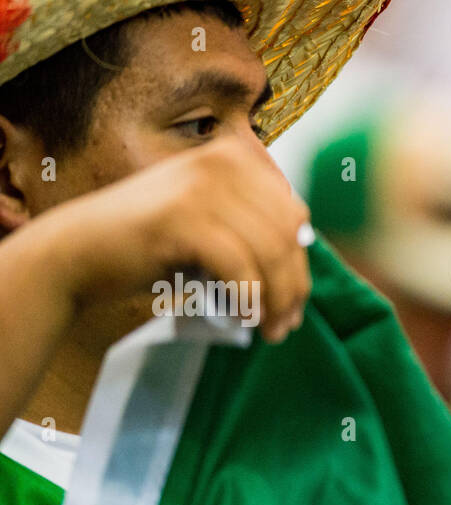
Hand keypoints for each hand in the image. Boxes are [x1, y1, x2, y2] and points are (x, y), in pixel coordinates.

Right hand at [49, 135, 309, 342]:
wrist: (78, 253)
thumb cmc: (150, 246)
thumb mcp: (210, 224)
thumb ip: (252, 229)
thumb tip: (303, 263)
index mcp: (234, 157)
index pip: (295, 216)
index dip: (300, 265)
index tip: (293, 305)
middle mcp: (222, 162)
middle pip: (287, 235)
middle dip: (293, 287)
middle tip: (286, 326)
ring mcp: (200, 186)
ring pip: (270, 252)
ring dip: (276, 300)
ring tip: (270, 331)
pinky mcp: (182, 217)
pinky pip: (239, 266)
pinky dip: (249, 299)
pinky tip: (245, 319)